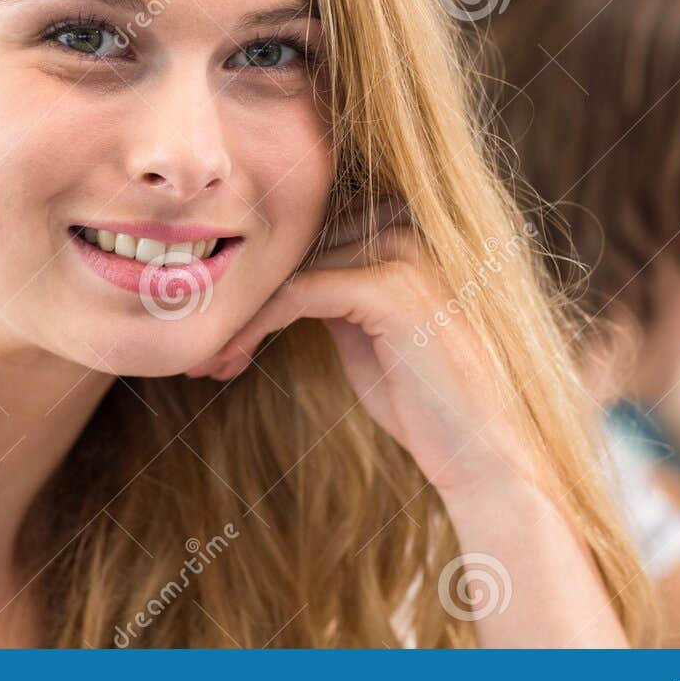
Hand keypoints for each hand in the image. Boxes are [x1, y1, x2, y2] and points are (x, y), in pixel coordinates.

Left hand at [187, 209, 542, 501]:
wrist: (483, 453)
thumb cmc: (426, 402)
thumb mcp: (366, 333)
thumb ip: (332, 294)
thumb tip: (275, 281)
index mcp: (404, 230)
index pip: (308, 229)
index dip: (258, 274)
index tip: (213, 325)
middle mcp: (407, 227)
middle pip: (293, 244)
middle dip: (242, 294)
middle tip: (196, 345)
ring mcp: (403, 252)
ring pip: (290, 266)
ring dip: (239, 312)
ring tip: (204, 357)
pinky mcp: (391, 287)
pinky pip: (298, 293)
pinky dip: (256, 324)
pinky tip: (229, 356)